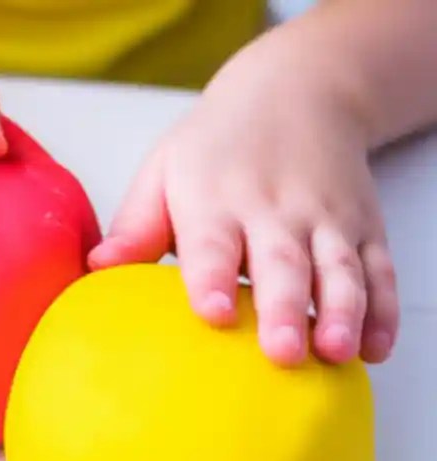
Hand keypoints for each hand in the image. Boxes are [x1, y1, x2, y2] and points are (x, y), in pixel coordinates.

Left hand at [88, 52, 399, 366]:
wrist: (298, 90)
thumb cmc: (214, 147)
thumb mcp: (165, 171)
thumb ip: (135, 225)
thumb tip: (97, 268)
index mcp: (215, 199)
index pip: (212, 244)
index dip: (213, 278)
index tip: (213, 313)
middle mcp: (274, 210)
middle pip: (282, 264)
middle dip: (283, 309)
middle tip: (281, 353)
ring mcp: (325, 219)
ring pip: (338, 269)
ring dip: (340, 313)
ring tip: (333, 352)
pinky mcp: (363, 227)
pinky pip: (378, 271)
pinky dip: (382, 310)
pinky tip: (375, 349)